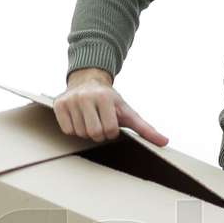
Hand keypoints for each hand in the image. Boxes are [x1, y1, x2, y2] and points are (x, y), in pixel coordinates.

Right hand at [53, 72, 169, 146]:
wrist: (89, 80)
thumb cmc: (111, 101)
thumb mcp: (128, 112)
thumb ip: (145, 128)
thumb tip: (165, 141)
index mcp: (105, 98)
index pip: (109, 131)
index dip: (112, 132)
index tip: (111, 123)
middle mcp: (86, 96)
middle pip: (94, 133)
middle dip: (99, 133)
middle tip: (100, 122)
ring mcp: (70, 100)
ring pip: (79, 132)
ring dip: (86, 131)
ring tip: (89, 118)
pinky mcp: (58, 104)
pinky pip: (66, 129)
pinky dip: (73, 128)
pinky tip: (78, 118)